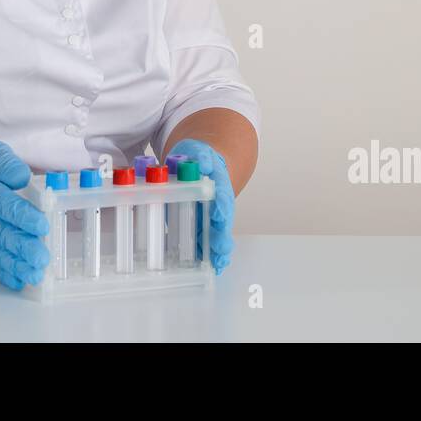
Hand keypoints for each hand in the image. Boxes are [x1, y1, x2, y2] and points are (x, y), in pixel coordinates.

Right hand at [0, 141, 49, 289]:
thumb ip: (5, 163)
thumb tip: (21, 176)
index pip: (2, 203)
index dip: (22, 216)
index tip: (42, 225)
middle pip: (0, 232)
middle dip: (22, 246)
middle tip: (42, 256)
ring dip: (15, 264)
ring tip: (35, 273)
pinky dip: (3, 273)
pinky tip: (19, 281)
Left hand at [169, 138, 235, 273]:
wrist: (201, 163)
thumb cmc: (199, 158)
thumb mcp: (198, 152)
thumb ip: (201, 157)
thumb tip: (203, 163)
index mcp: (218, 184)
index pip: (222, 196)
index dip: (221, 206)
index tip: (219, 215)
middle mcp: (218, 204)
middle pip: (222, 222)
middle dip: (222, 236)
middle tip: (222, 250)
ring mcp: (210, 218)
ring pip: (217, 236)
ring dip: (218, 251)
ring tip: (219, 264)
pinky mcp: (198, 226)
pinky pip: (203, 243)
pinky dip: (208, 256)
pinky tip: (212, 269)